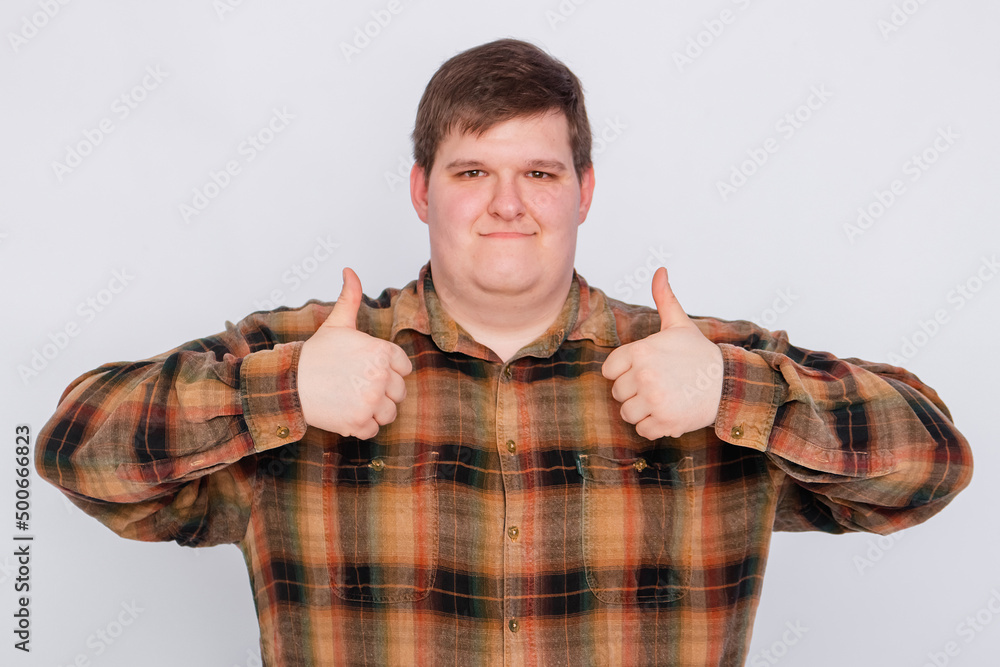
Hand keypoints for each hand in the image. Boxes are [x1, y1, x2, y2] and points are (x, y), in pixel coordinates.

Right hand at [297, 267, 411, 438]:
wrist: (289, 382)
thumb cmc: (316, 354)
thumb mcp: (337, 324)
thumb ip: (350, 298)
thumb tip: (350, 271)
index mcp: (382, 352)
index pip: (404, 368)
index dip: (387, 370)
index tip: (367, 370)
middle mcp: (380, 377)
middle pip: (399, 392)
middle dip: (382, 391)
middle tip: (357, 386)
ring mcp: (370, 402)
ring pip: (389, 412)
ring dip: (375, 410)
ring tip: (354, 400)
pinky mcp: (358, 423)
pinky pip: (373, 429)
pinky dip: (362, 425)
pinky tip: (347, 412)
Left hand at [602, 266, 722, 439]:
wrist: (729, 383)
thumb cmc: (699, 355)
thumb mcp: (679, 325)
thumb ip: (664, 299)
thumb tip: (660, 270)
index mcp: (641, 351)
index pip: (610, 370)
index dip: (624, 372)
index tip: (643, 371)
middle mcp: (644, 375)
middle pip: (617, 393)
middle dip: (634, 392)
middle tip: (658, 386)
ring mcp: (654, 400)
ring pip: (627, 413)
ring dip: (641, 411)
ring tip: (662, 400)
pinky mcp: (665, 422)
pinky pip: (642, 430)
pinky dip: (653, 426)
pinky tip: (669, 413)